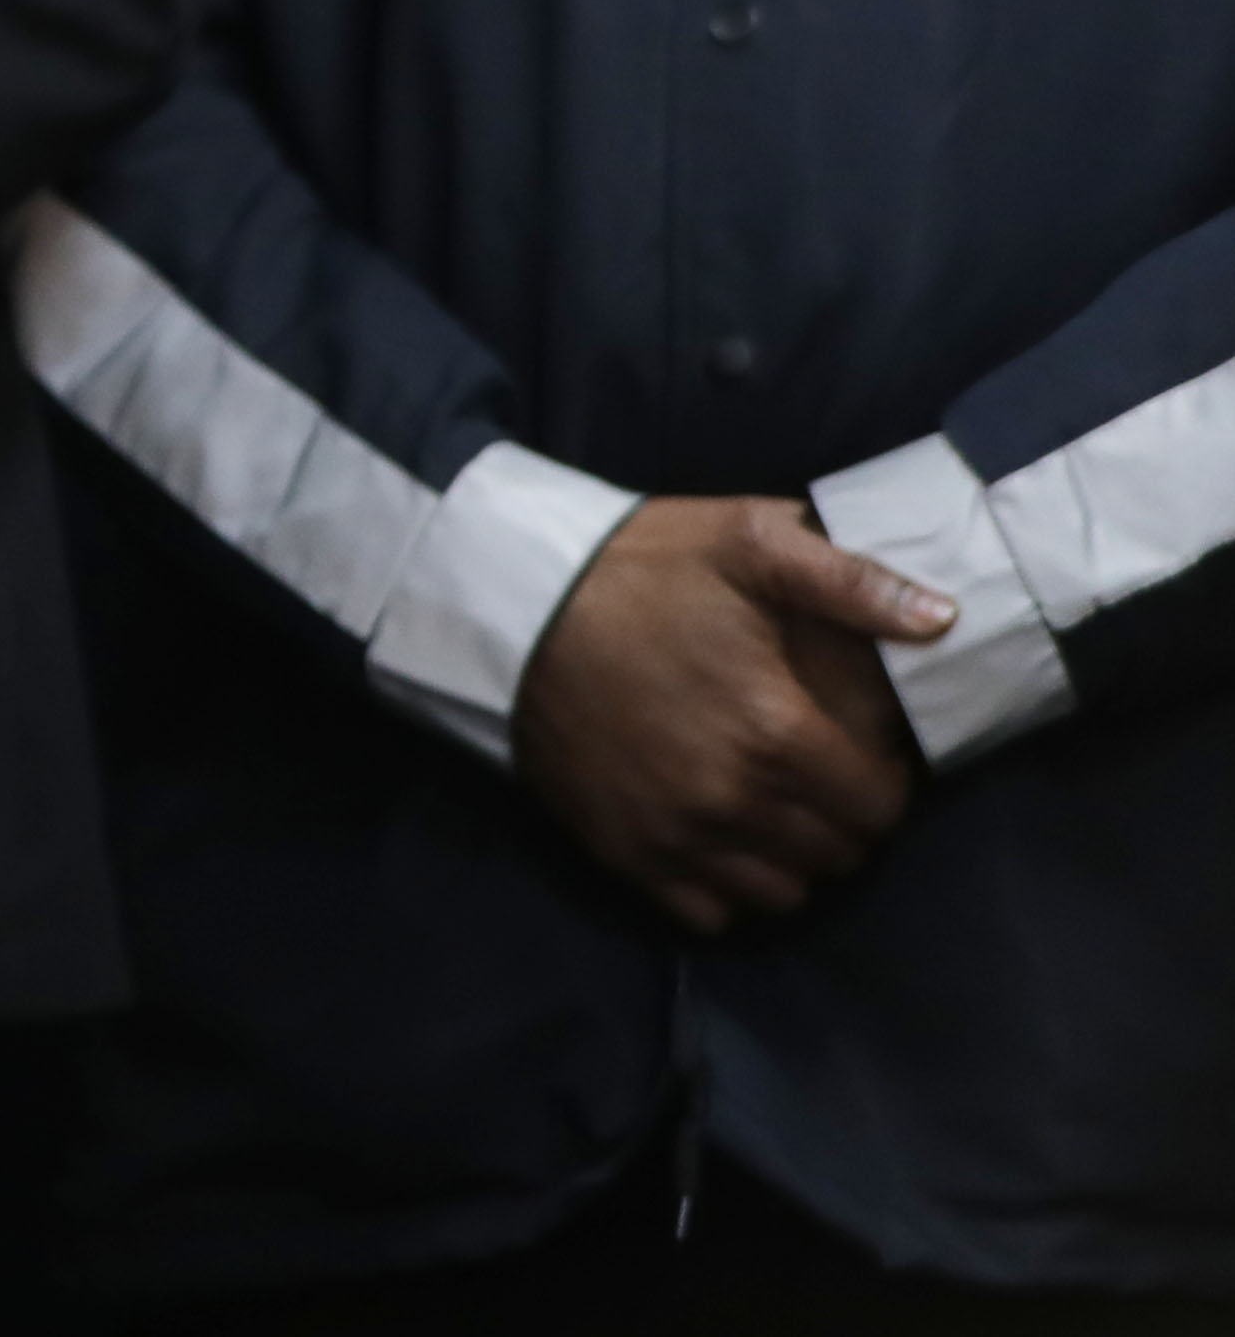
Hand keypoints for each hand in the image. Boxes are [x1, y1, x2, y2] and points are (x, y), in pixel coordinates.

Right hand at [510, 498, 946, 934]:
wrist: (509, 603)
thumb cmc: (638, 569)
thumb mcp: (747, 541)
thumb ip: (852, 581)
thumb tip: (944, 620)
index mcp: (778, 733)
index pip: (881, 806)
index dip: (886, 782)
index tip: (863, 753)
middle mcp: (734, 801)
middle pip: (837, 855)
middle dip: (842, 820)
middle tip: (818, 776)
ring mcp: (675, 834)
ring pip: (781, 893)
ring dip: (791, 858)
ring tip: (773, 810)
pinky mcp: (623, 851)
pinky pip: (710, 911)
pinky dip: (727, 886)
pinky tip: (718, 836)